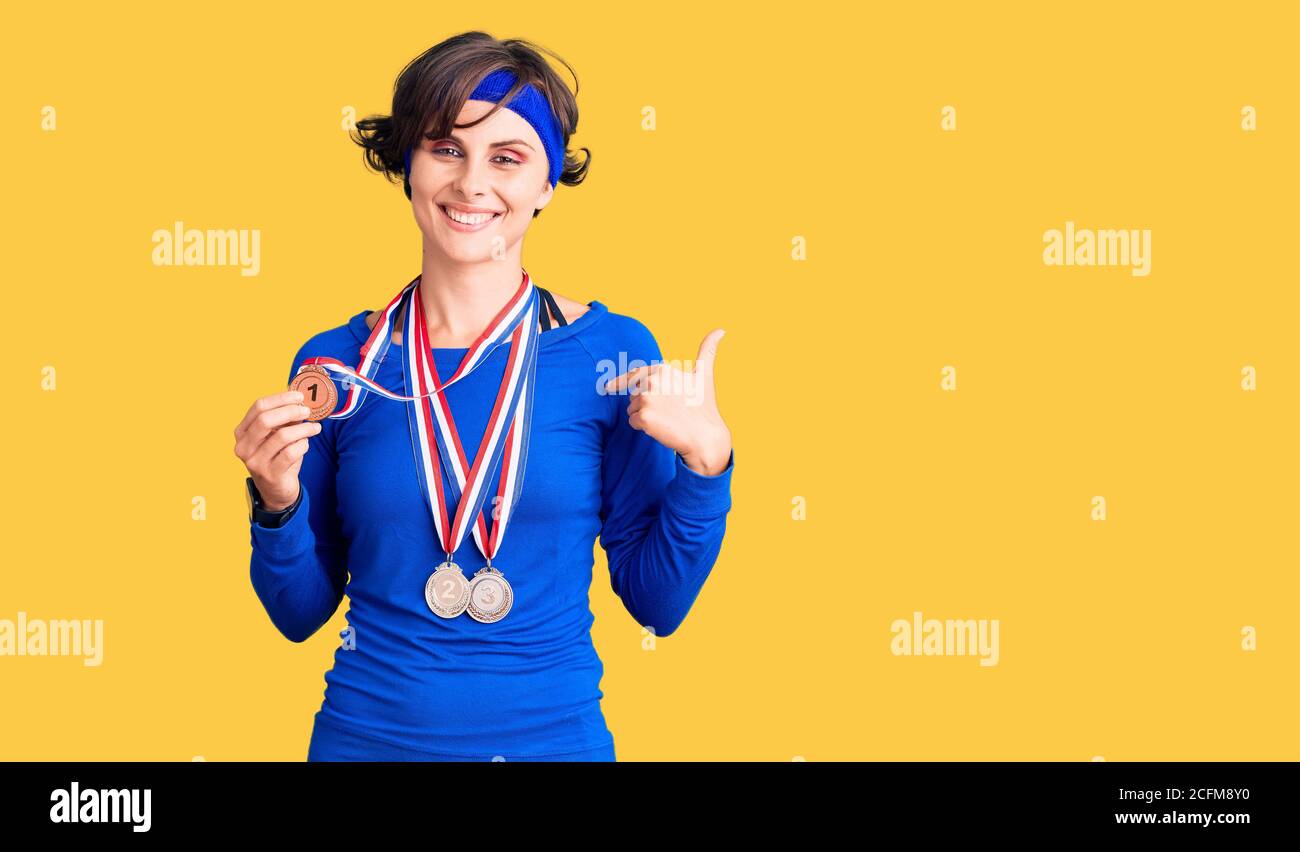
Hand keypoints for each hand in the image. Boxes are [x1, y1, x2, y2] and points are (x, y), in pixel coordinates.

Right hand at [233, 390, 322, 510]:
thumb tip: (300, 398)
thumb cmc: (277, 457)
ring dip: (303, 428)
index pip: (258, 407)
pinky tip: (306, 444)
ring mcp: (255, 462)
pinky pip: (291, 452)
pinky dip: (303, 445)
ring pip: (282, 436)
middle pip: (266, 419)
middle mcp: (244, 447)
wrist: (276, 490)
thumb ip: (284, 419)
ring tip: (315, 428)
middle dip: (290, 411)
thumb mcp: (277, 436)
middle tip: (307, 410)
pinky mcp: (270, 474)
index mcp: (242, 432)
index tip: (299, 396)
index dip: (280, 399)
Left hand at [603, 329, 731, 475]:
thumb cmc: (704, 406)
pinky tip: (661, 428)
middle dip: (646, 404)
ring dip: (645, 416)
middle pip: (634, 395)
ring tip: (666, 419)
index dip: (619, 382)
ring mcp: (646, 399)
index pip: (633, 375)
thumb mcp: (704, 374)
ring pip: (632, 409)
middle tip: (668, 411)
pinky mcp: (643, 417)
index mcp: (662, 369)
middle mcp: (651, 381)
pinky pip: (632, 423)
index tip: (606, 387)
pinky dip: (643, 428)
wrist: (705, 435)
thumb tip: (721, 329)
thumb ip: (708, 350)